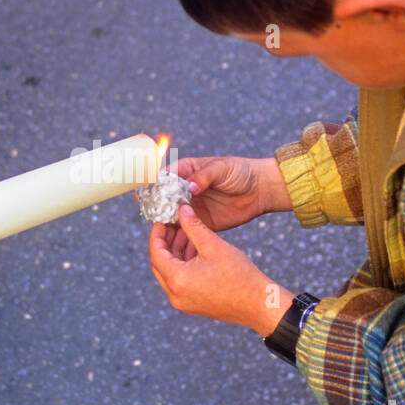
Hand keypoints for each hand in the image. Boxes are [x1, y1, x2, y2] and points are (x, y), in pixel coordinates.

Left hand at [149, 204, 291, 335]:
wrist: (259, 304)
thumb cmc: (239, 275)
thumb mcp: (213, 245)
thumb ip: (193, 226)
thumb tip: (181, 210)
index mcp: (177, 280)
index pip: (155, 253)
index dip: (157, 233)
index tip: (162, 219)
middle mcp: (174, 294)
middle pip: (159, 264)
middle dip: (165, 242)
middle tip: (174, 224)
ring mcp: (182, 302)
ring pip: (170, 272)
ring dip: (175, 252)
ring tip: (187, 233)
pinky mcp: (192, 304)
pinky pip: (180, 281)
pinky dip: (183, 265)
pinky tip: (195, 249)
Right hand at [160, 155, 290, 231]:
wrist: (260, 190)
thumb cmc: (240, 172)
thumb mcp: (222, 168)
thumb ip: (204, 176)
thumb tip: (189, 187)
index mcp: (187, 171)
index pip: (165, 177)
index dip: (154, 183)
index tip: (144, 190)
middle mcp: (186, 189)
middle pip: (165, 198)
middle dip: (156, 204)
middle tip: (150, 211)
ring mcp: (193, 206)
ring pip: (172, 214)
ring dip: (166, 220)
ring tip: (159, 226)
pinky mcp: (202, 222)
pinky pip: (186, 228)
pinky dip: (179, 233)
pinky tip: (172, 237)